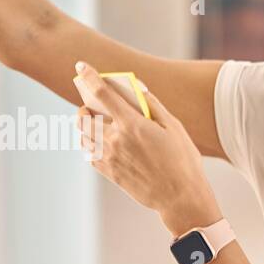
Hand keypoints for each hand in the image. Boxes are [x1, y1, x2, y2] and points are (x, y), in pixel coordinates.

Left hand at [73, 62, 220, 234]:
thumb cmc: (182, 159)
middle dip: (83, 108)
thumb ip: (152, 105)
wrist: (180, 197)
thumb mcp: (173, 126)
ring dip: (85, 127)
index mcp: (132, 123)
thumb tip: (137, 87)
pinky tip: (100, 144)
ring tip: (96, 125)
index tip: (80, 65)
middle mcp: (115, 139)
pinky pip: (89, 155)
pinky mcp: (109, 173)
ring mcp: (109, 158)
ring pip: (83, 137)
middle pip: (83, 117)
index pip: (102, 92)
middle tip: (90, 106)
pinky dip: (90, 146)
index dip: (89, 76)